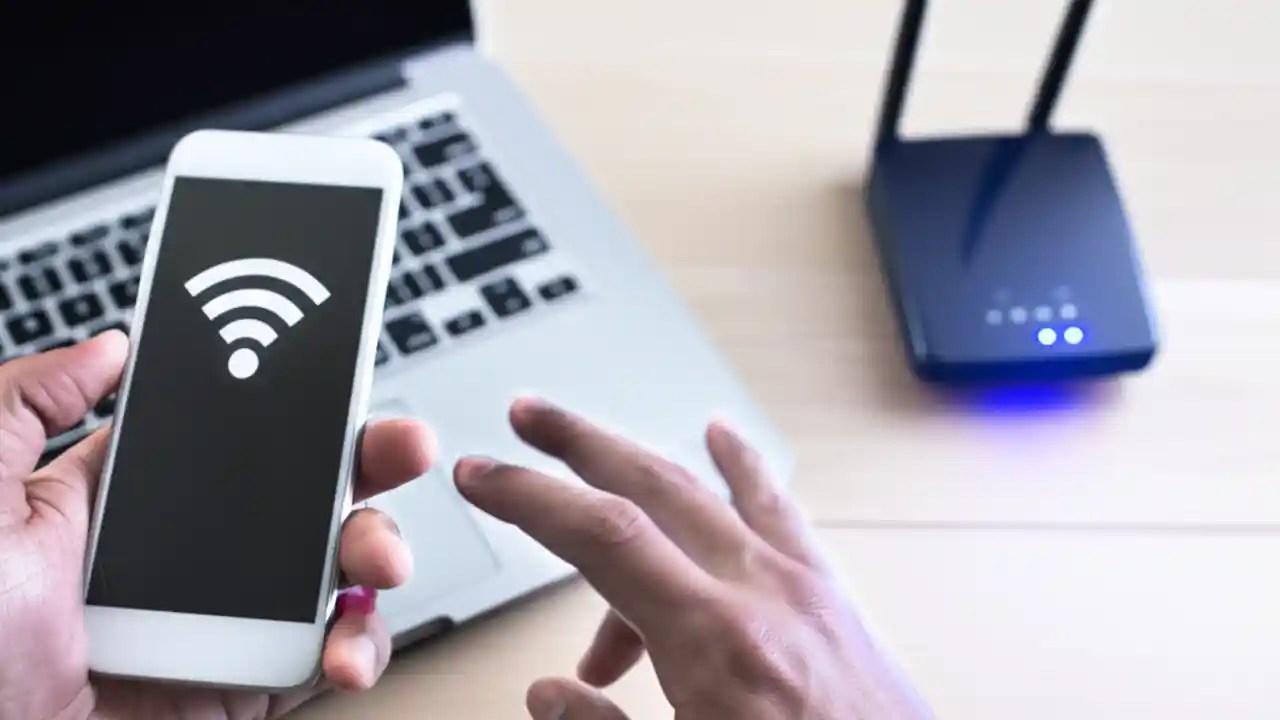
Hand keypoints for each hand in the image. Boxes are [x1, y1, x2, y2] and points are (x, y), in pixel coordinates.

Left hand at [0, 332, 435, 719]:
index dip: (297, 406)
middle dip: (372, 461)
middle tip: (407, 446)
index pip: (235, 436)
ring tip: (380, 560)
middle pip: (308, 491)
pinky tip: (343, 648)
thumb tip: (107, 346)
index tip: (340, 381)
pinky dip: (358, 648)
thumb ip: (25, 403)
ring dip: (378, 550)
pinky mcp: (250, 684)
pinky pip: (328, 654)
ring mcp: (230, 620)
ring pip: (334, 567)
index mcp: (133, 502)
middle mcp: (194, 555)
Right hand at [456, 398, 932, 719]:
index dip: (531, 497)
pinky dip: (740, 470)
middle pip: (654, 484)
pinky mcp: (831, 599)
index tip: (484, 474)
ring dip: (643, 460)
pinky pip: (778, 510)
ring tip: (592, 459)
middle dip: (580, 444)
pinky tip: (722, 439)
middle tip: (528, 417)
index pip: (602, 538)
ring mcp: (804, 590)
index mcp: (718, 646)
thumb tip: (553, 693)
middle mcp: (764, 597)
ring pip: (710, 490)